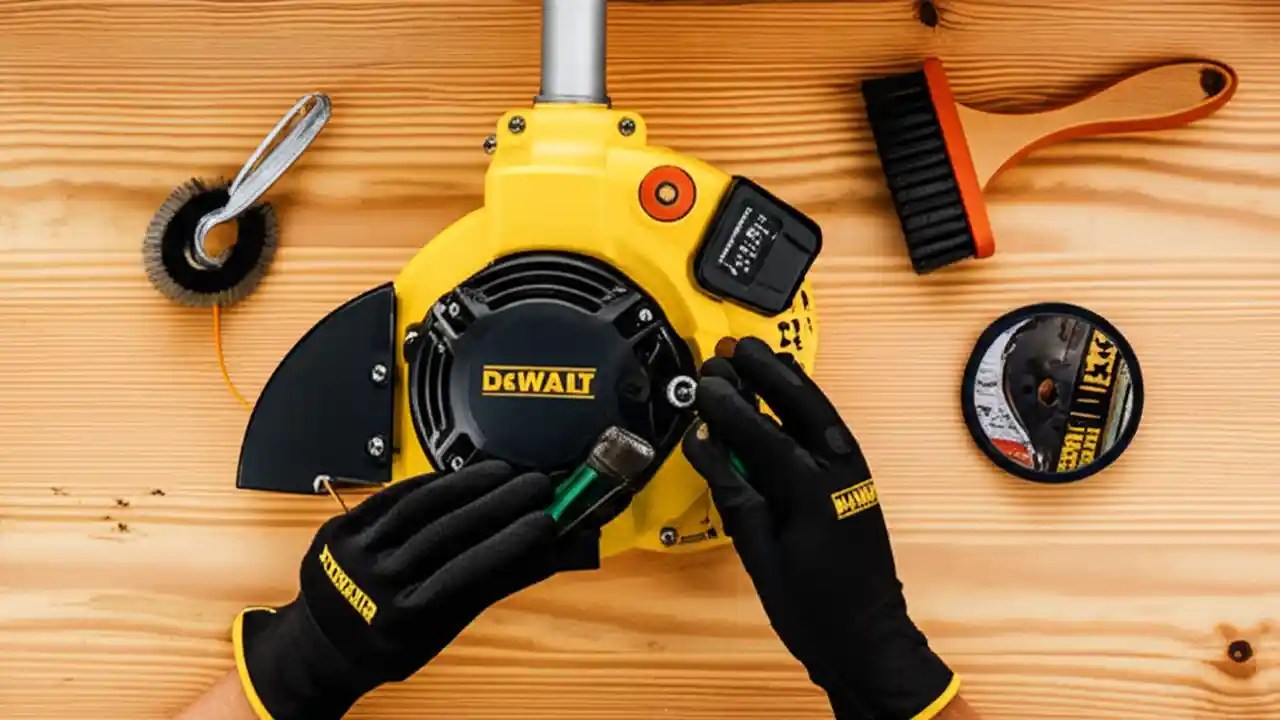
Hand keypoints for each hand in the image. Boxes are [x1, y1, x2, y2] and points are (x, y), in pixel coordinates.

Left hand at [232, 461, 597, 719]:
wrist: (324, 641)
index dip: (512, 543)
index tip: (548, 522)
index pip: (469, 573)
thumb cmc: (391, 641)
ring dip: (470, 483)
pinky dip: (433, 481)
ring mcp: (355, 551)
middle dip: (501, 503)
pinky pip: (394, 495)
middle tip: (538, 485)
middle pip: (449, 531)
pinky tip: (462, 474)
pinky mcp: (341, 526)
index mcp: (405, 620)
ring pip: (422, 505)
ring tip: (505, 472)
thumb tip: (547, 554)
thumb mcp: (443, 628)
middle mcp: (375, 583)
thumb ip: (492, 587)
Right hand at [683, 338, 957, 719]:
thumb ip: (735, 495)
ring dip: (789, 380)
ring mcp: (853, 474)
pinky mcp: (855, 480)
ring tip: (758, 354)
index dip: (731, 408)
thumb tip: (705, 448)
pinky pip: (827, 429)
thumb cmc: (813, 608)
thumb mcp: (761, 556)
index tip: (705, 385)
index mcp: (814, 493)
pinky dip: (805, 404)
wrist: (868, 638)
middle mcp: (840, 473)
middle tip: (733, 348)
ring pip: (820, 411)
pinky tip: (787, 394)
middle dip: (767, 373)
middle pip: (802, 406)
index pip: (765, 436)